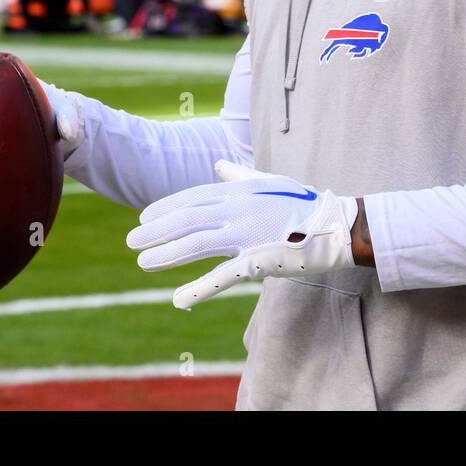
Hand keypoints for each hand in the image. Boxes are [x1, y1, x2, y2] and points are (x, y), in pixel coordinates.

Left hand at [126, 160, 358, 310]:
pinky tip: (178, 300)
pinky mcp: (257, 259)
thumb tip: (219, 165)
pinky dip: (198, 289)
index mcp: (238, 192)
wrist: (334, 225)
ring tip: (142, 262)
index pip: (192, 198)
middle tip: (131, 241)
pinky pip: (222, 276)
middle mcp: (237, 210)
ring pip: (195, 243)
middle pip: (186, 219)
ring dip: (166, 253)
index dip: (165, 208)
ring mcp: (246, 234)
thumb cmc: (303, 202)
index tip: (144, 219)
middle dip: (156, 231)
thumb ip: (239, 175)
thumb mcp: (268, 182)